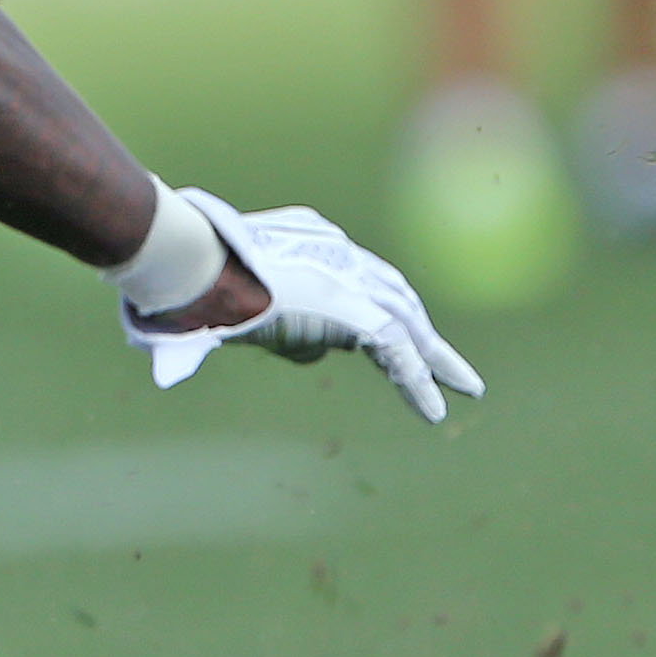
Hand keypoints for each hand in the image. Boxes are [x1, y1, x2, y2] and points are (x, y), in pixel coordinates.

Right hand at [122, 190, 483, 423]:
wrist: (199, 263)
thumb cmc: (189, 283)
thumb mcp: (211, 310)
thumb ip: (216, 336)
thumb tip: (215, 372)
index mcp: (310, 245)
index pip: (355, 278)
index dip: (379, 308)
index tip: (394, 341)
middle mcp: (340, 255)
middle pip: (397, 294)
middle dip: (424, 331)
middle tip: (455, 366)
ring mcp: (354, 279)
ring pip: (407, 322)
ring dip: (434, 358)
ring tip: (465, 389)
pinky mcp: (358, 311)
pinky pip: (397, 352)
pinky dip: (417, 383)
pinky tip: (435, 411)